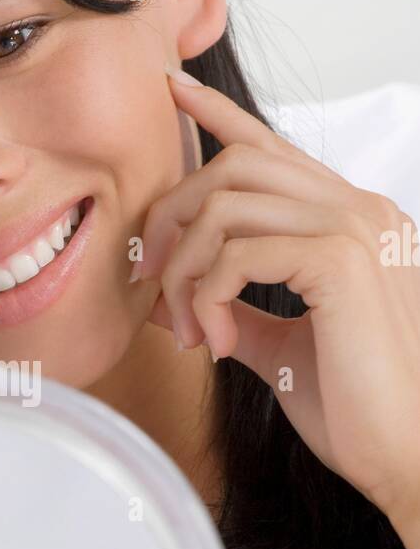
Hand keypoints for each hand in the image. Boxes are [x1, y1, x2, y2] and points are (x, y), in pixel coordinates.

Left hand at [133, 69, 419, 533]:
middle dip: (173, 221)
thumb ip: (231, 310)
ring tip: (192, 333)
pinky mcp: (340, 260)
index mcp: (351, 220)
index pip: (273, 148)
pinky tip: (218, 344)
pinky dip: (207, 299)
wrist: (405, 456)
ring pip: (224, 207)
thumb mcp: (279, 348)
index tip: (171, 92)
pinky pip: (235, 254)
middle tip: (153, 286)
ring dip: (185, 273)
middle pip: (232, 168)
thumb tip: (165, 295)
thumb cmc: (354, 408)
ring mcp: (354, 228)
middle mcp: (357, 208)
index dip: (218, 114)